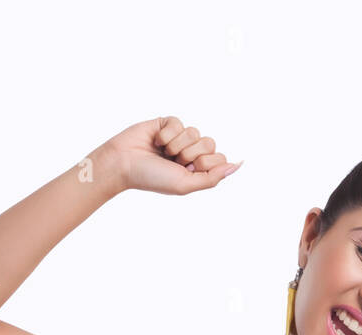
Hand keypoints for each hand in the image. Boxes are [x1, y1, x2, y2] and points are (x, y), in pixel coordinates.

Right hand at [104, 115, 241, 195]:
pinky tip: (155, 140)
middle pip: (210, 143)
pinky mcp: (166, 123)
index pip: (219, 158)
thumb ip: (213, 177)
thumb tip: (238, 165)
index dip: (205, 163)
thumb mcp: (186, 184)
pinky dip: (167, 133)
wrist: (123, 164)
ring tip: (162, 152)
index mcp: (198, 168)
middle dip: (191, 153)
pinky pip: (179, 122)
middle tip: (174, 160)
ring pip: (195, 132)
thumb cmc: (152, 178)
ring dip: (177, 144)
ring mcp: (179, 137)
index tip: (187, 169)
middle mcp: (190, 152)